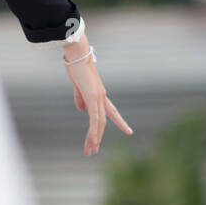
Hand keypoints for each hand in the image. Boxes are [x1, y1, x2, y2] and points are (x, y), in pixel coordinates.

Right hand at [63, 40, 132, 155]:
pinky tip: (93, 140)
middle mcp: (102, 97)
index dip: (120, 122)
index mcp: (99, 94)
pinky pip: (94, 117)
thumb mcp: (77, 85)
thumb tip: (82, 111)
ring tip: (91, 150)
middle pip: (103, 121)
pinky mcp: (92, 96)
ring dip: (94, 138)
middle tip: (94, 151)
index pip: (111, 112)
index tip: (129, 131)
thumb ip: (80, 98)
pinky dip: (94, 130)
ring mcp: (98, 97)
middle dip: (98, 137)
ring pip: (99, 123)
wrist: (77, 53)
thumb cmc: (76, 66)